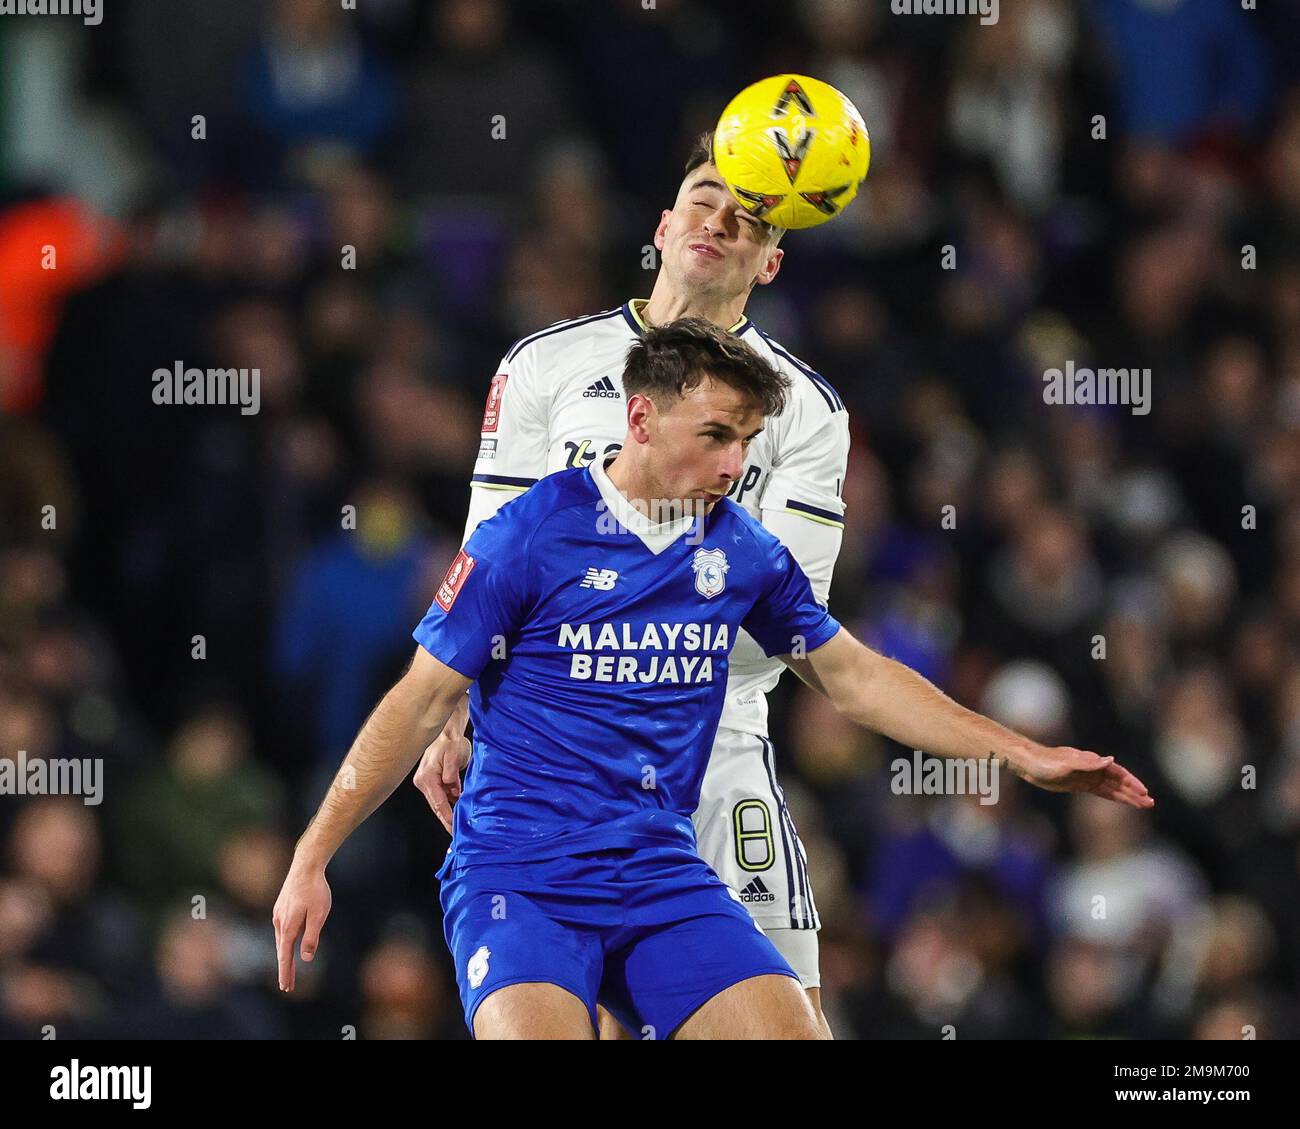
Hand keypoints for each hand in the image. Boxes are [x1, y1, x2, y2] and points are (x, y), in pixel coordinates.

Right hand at [272, 860, 331, 991]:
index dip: (285, 972)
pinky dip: (284, 941)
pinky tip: (288, 942)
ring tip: (288, 968)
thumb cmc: (315, 889)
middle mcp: (279, 921)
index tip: (285, 987)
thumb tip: (305, 958)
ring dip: (284, 954)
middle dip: (285, 968)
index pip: (285, 955)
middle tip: (287, 986)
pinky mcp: (281, 906)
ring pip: (280, 939)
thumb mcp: (318, 915)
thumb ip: (311, 937)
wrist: (306, 865)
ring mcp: (278, 913)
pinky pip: (281, 929)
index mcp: (288, 926)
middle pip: (281, 950)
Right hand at [414, 691, 470, 833]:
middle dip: (446, 820)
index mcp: (427, 778)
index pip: (438, 803)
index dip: (447, 816)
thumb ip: (451, 771)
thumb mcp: (453, 754)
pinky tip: (456, 812)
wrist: (447, 732)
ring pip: (438, 803)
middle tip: (455, 834)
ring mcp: (426, 782)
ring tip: (457, 827)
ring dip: (448, 813)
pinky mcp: (432, 781)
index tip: (454, 827)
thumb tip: (450, 787)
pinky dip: (448, 804)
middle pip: (436, 806)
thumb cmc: (451, 742)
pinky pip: (440, 796)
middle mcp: (423, 782)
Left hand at [1001, 745, 1153, 808]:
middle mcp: (1092, 769)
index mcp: (1091, 762)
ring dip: (1127, 796)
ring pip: (1111, 789)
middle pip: (1118, 782)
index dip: (1131, 783)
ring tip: (1144, 805)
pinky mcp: (1079, 785)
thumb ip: (1088, 764)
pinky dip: (1113, 797)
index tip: (1144, 793)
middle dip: (1134, 792)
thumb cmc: (1045, 762)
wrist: (1028, 763)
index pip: (1117, 773)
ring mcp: (1087, 777)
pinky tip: (1124, 801)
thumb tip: (1111, 760)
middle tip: (1150, 804)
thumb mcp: (1066, 764)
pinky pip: (1101, 792)